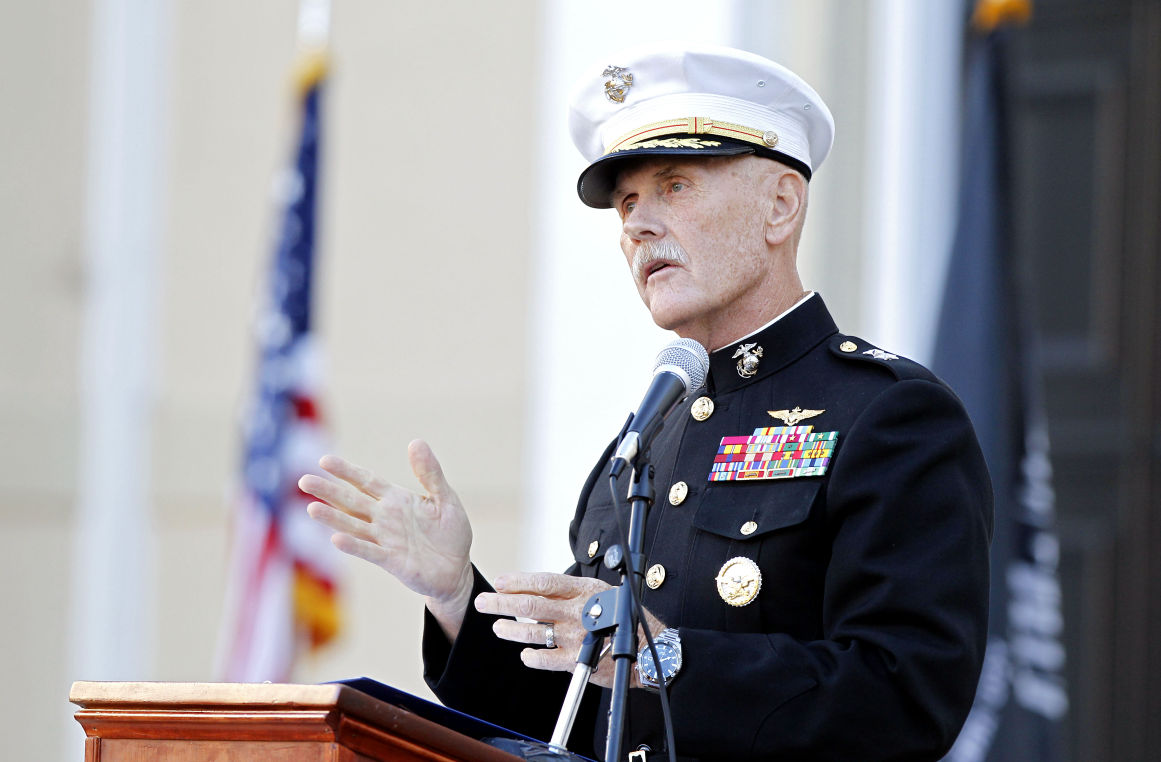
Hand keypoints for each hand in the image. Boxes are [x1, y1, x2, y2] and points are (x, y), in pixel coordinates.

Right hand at [298, 440, 473, 638]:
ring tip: (311, 508)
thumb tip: (416, 442)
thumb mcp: (446, 498)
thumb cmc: (451, 534)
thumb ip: (430, 473)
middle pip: (352, 501)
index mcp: (397, 500)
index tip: (324, 461)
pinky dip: (354, 545)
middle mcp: (385, 518)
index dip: (346, 471)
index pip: (366, 481)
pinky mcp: (392, 561)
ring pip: (354, 525)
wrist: (458, 570)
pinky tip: (336, 538)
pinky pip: (369, 551)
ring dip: (333, 517)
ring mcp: (386, 540)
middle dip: (329, 491)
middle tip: (303, 480)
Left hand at [474, 572, 665, 688]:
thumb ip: (573, 593)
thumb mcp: (601, 594)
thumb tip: (541, 590)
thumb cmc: (625, 619)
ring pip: (533, 630)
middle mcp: (577, 612)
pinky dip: (531, 656)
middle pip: (531, 604)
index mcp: (583, 591)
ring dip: (510, 629)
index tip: (501, 581)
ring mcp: (575, 637)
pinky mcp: (577, 661)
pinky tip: (524, 654)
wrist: (648, 649)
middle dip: (502, 602)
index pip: (544, 582)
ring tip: (498, 627)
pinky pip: (545, 659)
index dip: (518, 581)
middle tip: (483, 602)